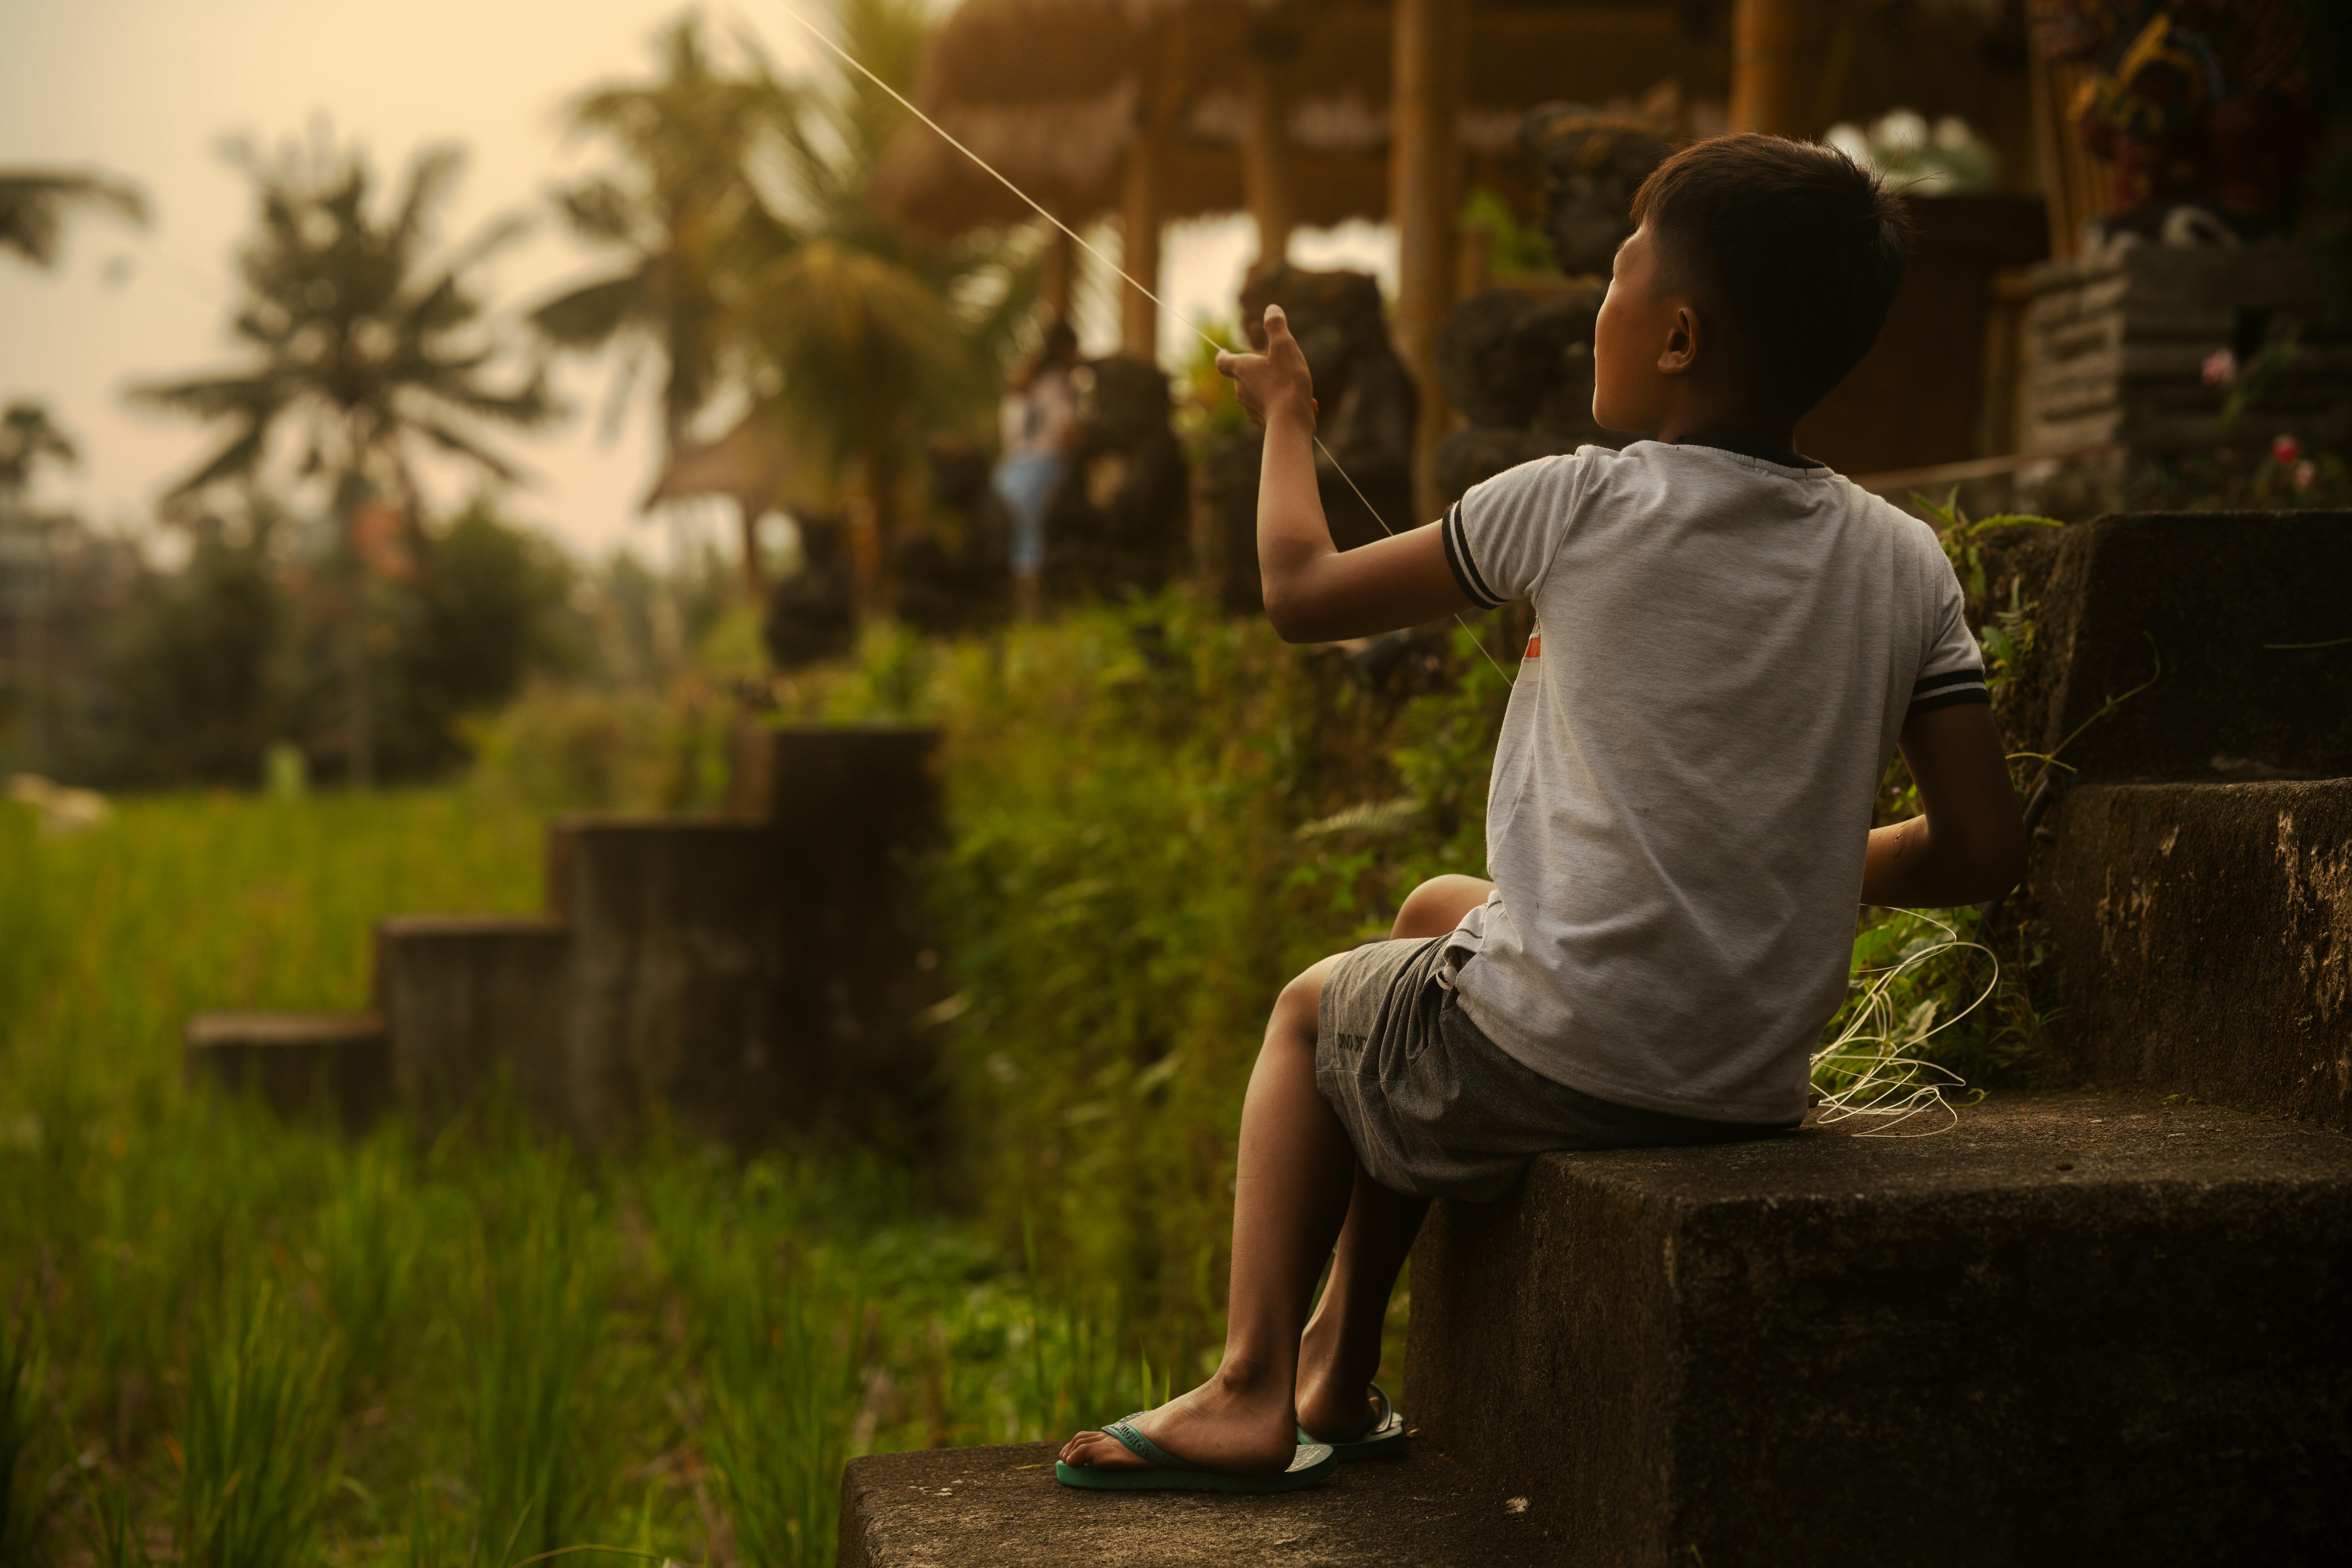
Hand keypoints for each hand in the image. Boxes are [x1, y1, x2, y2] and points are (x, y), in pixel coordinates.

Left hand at [1216, 304, 1316, 430]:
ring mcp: (1252, 409)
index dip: (1223, 355)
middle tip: (1272, 363)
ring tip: (1295, 385)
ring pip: (1259, 393)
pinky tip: (1307, 404)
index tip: (1224, 352)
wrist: (1291, 423)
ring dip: (1275, 387)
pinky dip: (1285, 403)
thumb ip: (1276, 326)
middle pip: (1242, 377)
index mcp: (1242, 370)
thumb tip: (1271, 308)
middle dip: (1256, 370)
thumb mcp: (1284, 346)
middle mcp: (1242, 391)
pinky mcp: (1265, 423)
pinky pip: (1273, 409)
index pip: (1223, 362)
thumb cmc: (1286, 382)